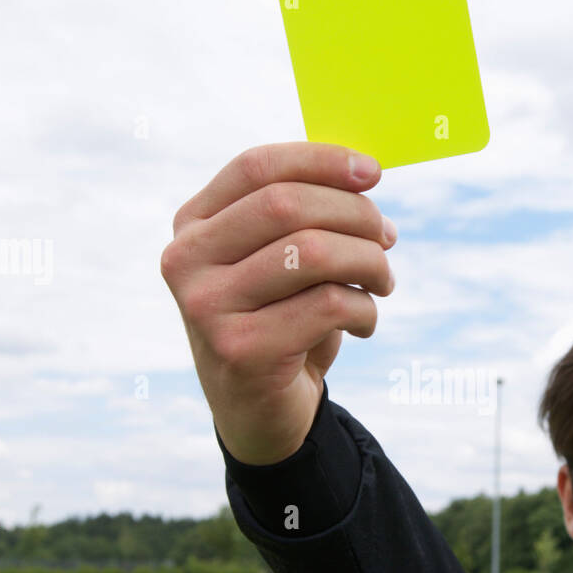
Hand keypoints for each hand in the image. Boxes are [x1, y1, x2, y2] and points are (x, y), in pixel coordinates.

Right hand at [161, 142, 396, 464]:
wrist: (260, 411)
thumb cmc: (280, 320)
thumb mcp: (281, 260)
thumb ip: (303, 214)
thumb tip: (364, 172)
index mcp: (193, 226)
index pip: (256, 168)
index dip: (320, 160)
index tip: (373, 172)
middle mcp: (186, 262)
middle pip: (287, 205)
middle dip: (355, 214)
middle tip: (386, 239)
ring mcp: (207, 308)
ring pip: (313, 253)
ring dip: (369, 262)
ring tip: (382, 281)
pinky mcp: (240, 351)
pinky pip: (328, 306)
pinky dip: (364, 309)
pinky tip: (364, 322)